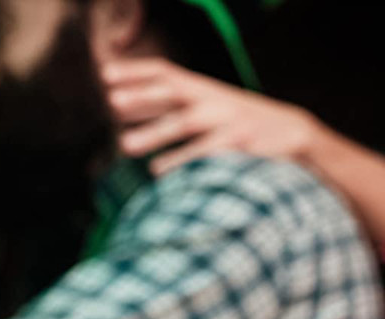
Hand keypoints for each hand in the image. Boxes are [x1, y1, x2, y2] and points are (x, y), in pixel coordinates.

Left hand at [103, 58, 316, 175]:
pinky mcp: (238, 142)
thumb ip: (159, 107)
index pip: (164, 72)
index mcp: (199, 88)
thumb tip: (116, 106)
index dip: (136, 71)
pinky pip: (205, 151)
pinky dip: (181, 160)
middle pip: (173, 92)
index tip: (104, 74)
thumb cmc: (231, 123)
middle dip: (143, 96)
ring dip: (155, 132)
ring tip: (124, 146)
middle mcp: (210, 98)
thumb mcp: (198, 107)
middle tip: (111, 101)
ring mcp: (225, 119)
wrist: (289, 133)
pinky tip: (156, 172)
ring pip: (185, 122)